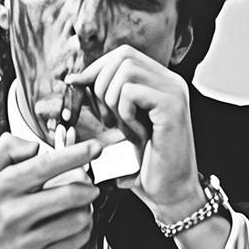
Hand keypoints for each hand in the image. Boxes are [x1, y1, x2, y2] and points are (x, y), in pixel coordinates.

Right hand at [0, 133, 100, 248]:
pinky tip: (72, 226)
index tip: (94, 148)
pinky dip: (83, 230)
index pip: (46, 165)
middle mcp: (14, 213)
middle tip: (89, 186)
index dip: (76, 154)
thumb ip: (8, 148)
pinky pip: (77, 240)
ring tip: (77, 208)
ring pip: (77, 218)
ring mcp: (27, 239)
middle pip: (69, 194)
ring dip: (85, 210)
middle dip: (88, 187)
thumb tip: (35, 144)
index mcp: (3, 187)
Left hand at [64, 47, 201, 218]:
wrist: (172, 194)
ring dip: (112, 102)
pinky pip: (132, 92)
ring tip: (124, 129)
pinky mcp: (173, 106)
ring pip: (125, 71)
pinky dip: (124, 113)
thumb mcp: (122, 125)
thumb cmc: (147, 165)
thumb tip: (73, 79)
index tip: (80, 92)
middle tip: (107, 119)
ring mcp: (174, 91)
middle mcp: (171, 81)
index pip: (122, 54)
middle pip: (123, 56)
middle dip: (101, 85)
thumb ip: (105, 99)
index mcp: (161, 82)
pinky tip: (137, 134)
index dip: (96, 70)